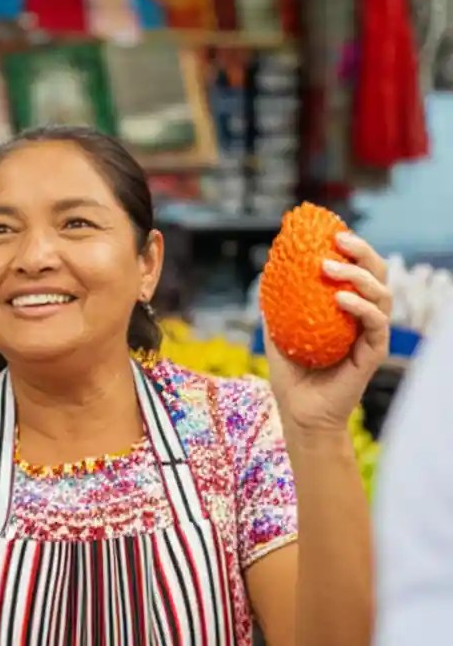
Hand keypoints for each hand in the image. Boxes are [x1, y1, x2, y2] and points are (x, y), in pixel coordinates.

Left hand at [264, 232, 392, 436]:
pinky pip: (375, 324)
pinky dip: (361, 307)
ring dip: (358, 276)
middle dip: (362, 252)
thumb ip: (276, 306)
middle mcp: (363, 318)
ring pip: (382, 295)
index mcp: (346, 310)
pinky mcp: (373, 354)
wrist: (299, 413)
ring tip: (329, 267)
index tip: (329, 232)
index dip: (350, 249)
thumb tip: (264, 274)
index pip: (357, 271)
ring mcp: (371, 335)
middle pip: (378, 275)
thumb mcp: (278, 333)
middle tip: (338, 240)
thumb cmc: (291, 376)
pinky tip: (341, 299)